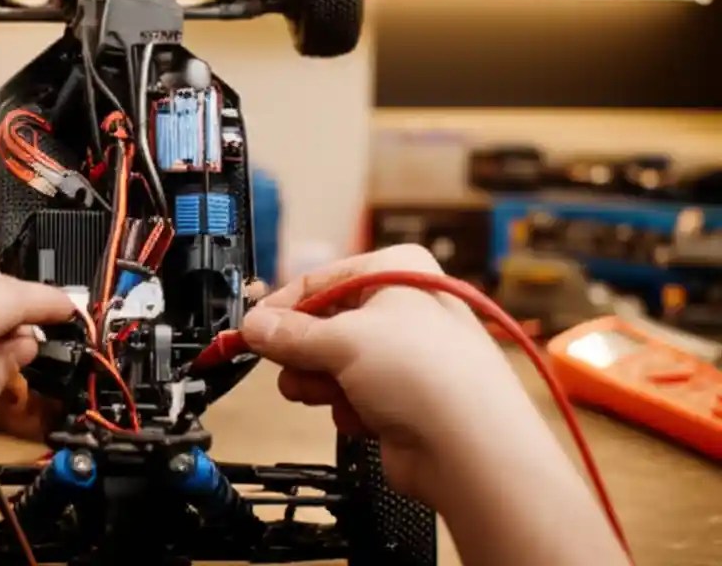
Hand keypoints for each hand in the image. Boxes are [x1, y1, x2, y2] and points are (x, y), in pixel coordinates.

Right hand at [240, 244, 532, 500]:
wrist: (471, 450)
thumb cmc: (430, 377)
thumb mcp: (343, 341)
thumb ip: (289, 334)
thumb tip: (253, 327)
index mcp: (396, 272)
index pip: (320, 280)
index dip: (282, 306)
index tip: (250, 329)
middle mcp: (403, 308)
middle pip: (323, 323)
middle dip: (303, 351)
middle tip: (288, 365)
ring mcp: (404, 355)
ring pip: (332, 363)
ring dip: (321, 382)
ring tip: (325, 393)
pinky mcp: (401, 397)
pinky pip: (350, 394)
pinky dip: (346, 406)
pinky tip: (359, 415)